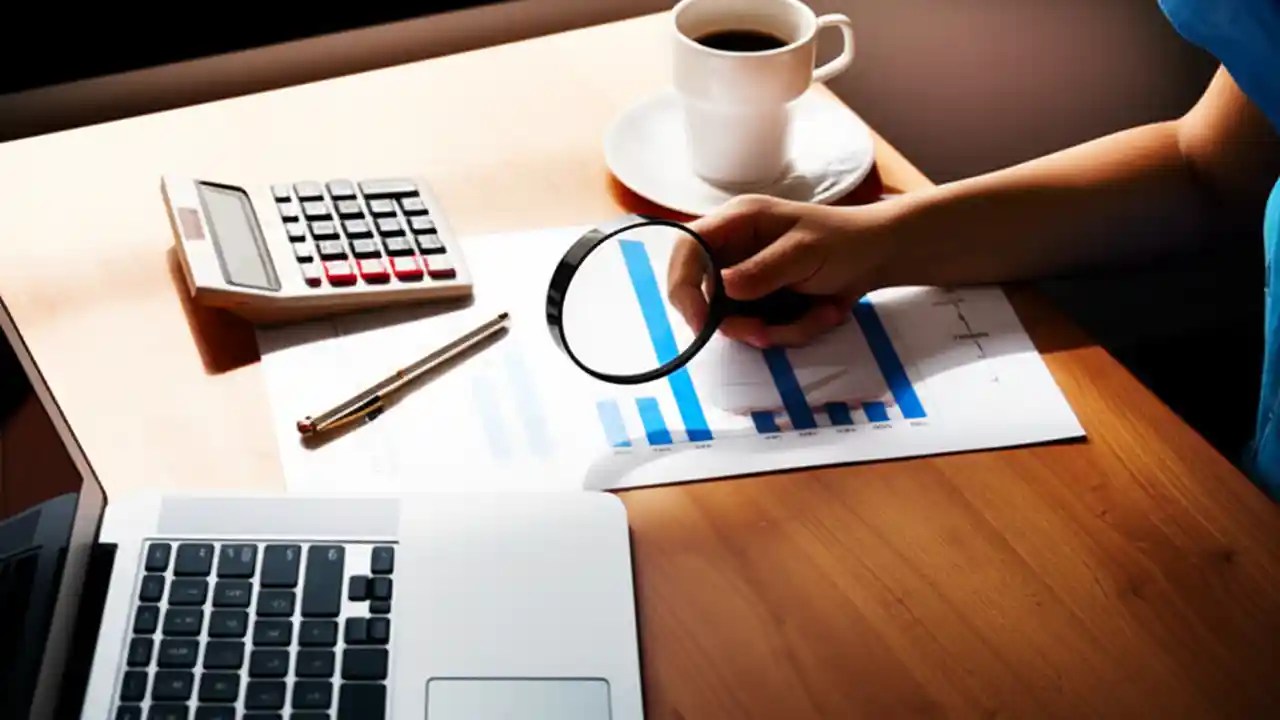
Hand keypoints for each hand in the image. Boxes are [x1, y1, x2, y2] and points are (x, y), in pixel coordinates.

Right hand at [667, 194, 892, 347]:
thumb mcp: (805, 252)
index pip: (687, 248)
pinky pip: (762, 328)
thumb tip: (722, 286)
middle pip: (703, 295)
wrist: (879, 256)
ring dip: (777, 329)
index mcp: (736, 222)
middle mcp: (734, 249)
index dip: (683, 285)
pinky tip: (822, 313)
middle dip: (738, 322)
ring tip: (818, 314)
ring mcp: (748, 277)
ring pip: (736, 320)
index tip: (702, 322)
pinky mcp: (764, 301)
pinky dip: (792, 330)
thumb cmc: (844, 241)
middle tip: (767, 332)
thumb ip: (763, 269)